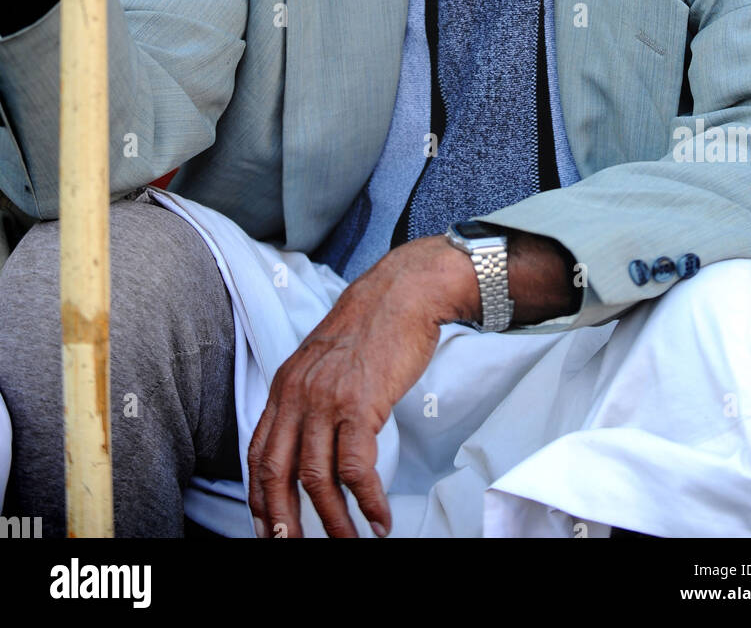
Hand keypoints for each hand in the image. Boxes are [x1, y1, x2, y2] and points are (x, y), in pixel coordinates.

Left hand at [247, 234, 478, 538]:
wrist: (401, 293)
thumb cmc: (369, 327)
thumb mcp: (322, 361)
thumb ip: (308, 397)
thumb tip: (307, 441)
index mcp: (285, 386)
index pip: (258, 453)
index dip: (259, 498)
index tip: (267, 530)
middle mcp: (298, 394)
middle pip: (277, 473)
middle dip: (282, 522)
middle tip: (293, 548)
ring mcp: (327, 399)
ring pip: (316, 479)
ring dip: (333, 523)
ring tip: (349, 544)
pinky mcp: (360, 403)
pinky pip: (356, 467)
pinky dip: (366, 500)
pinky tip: (378, 518)